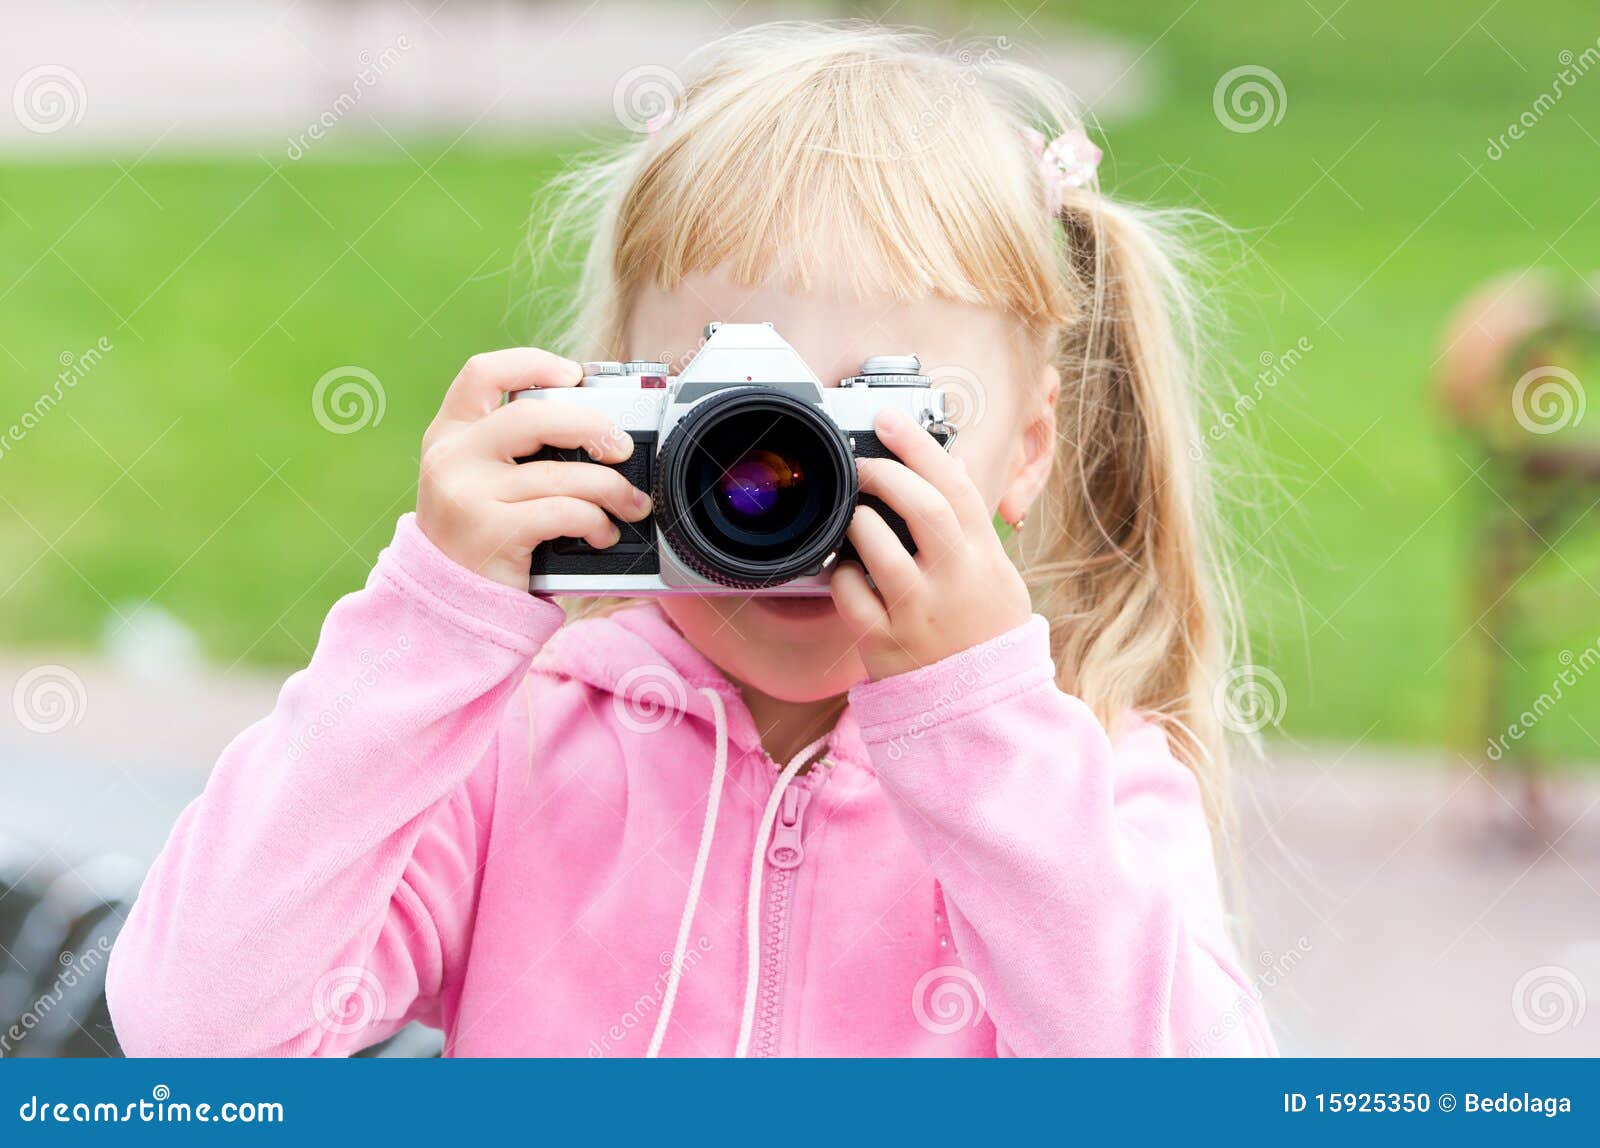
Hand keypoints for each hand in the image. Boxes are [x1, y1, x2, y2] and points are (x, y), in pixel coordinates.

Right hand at [416, 348, 651, 589]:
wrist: (445, 602)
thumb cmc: (478, 534)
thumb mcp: (478, 480)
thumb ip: (514, 450)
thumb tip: (597, 427)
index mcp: (449, 434)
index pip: (482, 373)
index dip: (533, 364)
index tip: (574, 375)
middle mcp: (451, 458)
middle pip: (533, 416)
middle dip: (592, 426)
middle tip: (622, 446)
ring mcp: (468, 495)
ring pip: (560, 473)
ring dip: (611, 488)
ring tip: (630, 505)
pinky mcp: (492, 533)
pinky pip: (564, 512)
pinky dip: (596, 521)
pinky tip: (603, 533)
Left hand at [830, 406, 1032, 678]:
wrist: (983, 705)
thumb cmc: (986, 630)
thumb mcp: (995, 573)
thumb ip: (970, 525)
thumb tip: (945, 468)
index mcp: (983, 557)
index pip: (955, 485)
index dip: (918, 445)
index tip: (889, 418)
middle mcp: (953, 580)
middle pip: (920, 506)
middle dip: (884, 473)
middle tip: (863, 465)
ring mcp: (917, 612)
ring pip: (877, 546)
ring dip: (858, 521)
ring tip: (856, 519)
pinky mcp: (884, 642)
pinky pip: (849, 595)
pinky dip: (840, 574)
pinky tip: (846, 570)